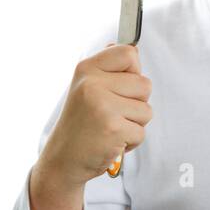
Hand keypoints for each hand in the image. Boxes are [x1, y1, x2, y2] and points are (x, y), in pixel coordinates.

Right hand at [37, 42, 152, 188]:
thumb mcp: (86, 88)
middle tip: (112, 114)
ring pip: (146, 110)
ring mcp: (103, 106)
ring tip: (111, 128)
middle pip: (145, 84)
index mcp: (87, 69)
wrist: (62, 160)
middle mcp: (92, 84)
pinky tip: (111, 141)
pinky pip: (141, 132)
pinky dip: (130, 141)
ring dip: (134, 124)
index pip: (129, 53)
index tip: (120, 86)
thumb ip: (109, 69)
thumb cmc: (80, 124)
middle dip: (136, 103)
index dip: (133, 71)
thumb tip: (134, 50)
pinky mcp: (113, 129)